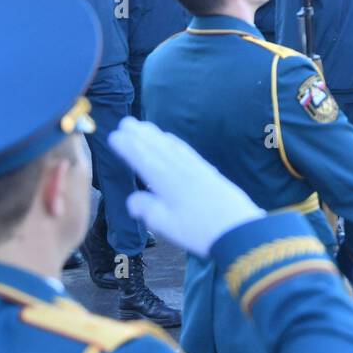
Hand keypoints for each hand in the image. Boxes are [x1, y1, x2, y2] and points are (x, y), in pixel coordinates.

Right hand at [108, 117, 262, 257]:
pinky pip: (186, 150)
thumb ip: (146, 209)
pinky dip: (175, 142)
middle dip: (140, 134)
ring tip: (143, 126)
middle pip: (157, 148)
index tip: (114, 135)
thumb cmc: (200, 231)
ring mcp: (196, 168)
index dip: (128, 147)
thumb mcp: (166, 225)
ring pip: (171, 146)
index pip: (143, 159)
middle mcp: (181, 170)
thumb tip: (133, 199)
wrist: (238, 229)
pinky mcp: (208, 172)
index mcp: (167, 182)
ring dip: (156, 135)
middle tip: (126, 121)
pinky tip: (171, 140)